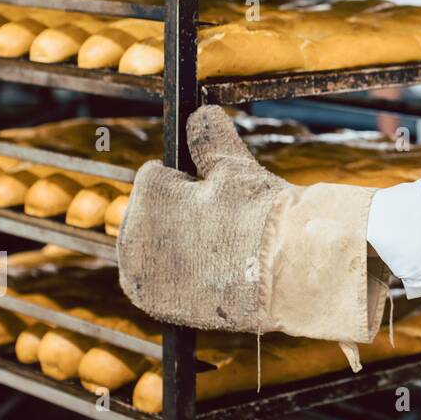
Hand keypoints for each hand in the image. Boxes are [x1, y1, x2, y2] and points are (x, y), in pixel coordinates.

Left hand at [117, 106, 389, 365]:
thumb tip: (199, 112)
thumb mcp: (235, 167)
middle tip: (221, 223)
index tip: (216, 192)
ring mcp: (142, 277)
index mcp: (148, 196)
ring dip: (178, 244)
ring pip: (154, 246)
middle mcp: (132, 238)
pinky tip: (211, 275)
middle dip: (177, 213)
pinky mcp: (158, 307)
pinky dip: (181, 276)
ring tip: (221, 249)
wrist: (288, 274)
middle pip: (151, 213)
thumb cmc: (262, 215)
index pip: (155, 177)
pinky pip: (162, 280)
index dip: (188, 180)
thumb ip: (209, 137)